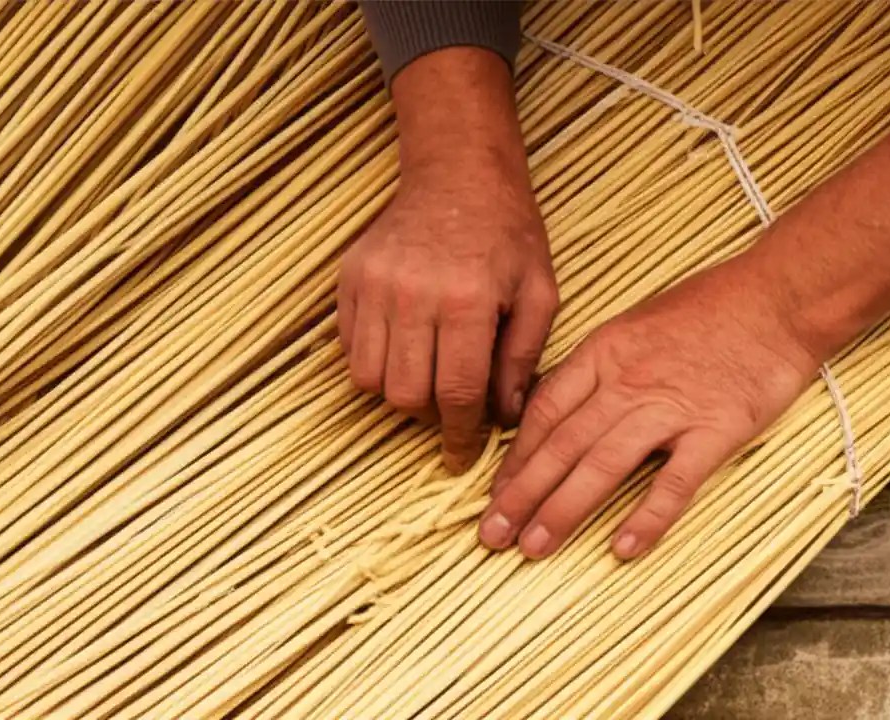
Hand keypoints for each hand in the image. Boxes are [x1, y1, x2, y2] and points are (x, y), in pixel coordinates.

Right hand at [337, 48, 557, 472]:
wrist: (459, 175)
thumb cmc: (509, 235)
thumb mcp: (540, 293)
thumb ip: (524, 358)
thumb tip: (505, 418)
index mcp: (468, 300)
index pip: (455, 392)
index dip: (459, 434)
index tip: (462, 454)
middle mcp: (414, 294)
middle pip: (405, 394)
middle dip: (429, 415)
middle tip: (451, 408)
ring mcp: (375, 285)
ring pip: (369, 378)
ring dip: (398, 392)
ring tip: (427, 377)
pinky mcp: (350, 278)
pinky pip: (349, 348)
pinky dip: (373, 363)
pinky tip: (405, 349)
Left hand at [477, 256, 818, 559]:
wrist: (778, 299)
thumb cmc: (713, 306)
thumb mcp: (638, 322)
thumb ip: (601, 365)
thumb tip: (563, 404)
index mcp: (605, 352)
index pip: (544, 410)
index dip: (515, 456)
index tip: (495, 492)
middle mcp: (628, 382)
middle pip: (562, 444)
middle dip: (521, 494)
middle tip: (491, 535)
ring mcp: (671, 408)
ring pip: (602, 465)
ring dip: (563, 509)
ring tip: (534, 548)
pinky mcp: (716, 430)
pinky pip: (674, 482)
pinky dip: (646, 517)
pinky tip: (622, 549)